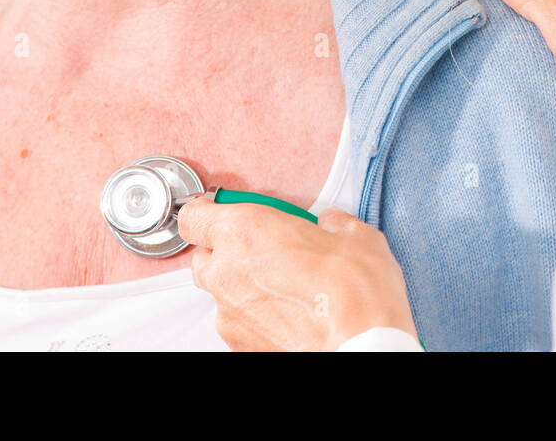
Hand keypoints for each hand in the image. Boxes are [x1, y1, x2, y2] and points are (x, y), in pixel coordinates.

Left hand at [178, 201, 417, 350]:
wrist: (362, 345)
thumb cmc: (355, 292)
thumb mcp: (355, 236)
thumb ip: (332, 224)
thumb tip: (332, 225)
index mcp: (244, 231)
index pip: (194, 216)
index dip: (208, 211)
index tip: (225, 209)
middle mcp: (226, 271)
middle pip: (205, 255)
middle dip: (228, 249)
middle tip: (267, 247)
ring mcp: (229, 313)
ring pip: (221, 290)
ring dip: (243, 283)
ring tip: (285, 285)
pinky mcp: (239, 343)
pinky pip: (238, 320)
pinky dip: (255, 314)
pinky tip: (289, 313)